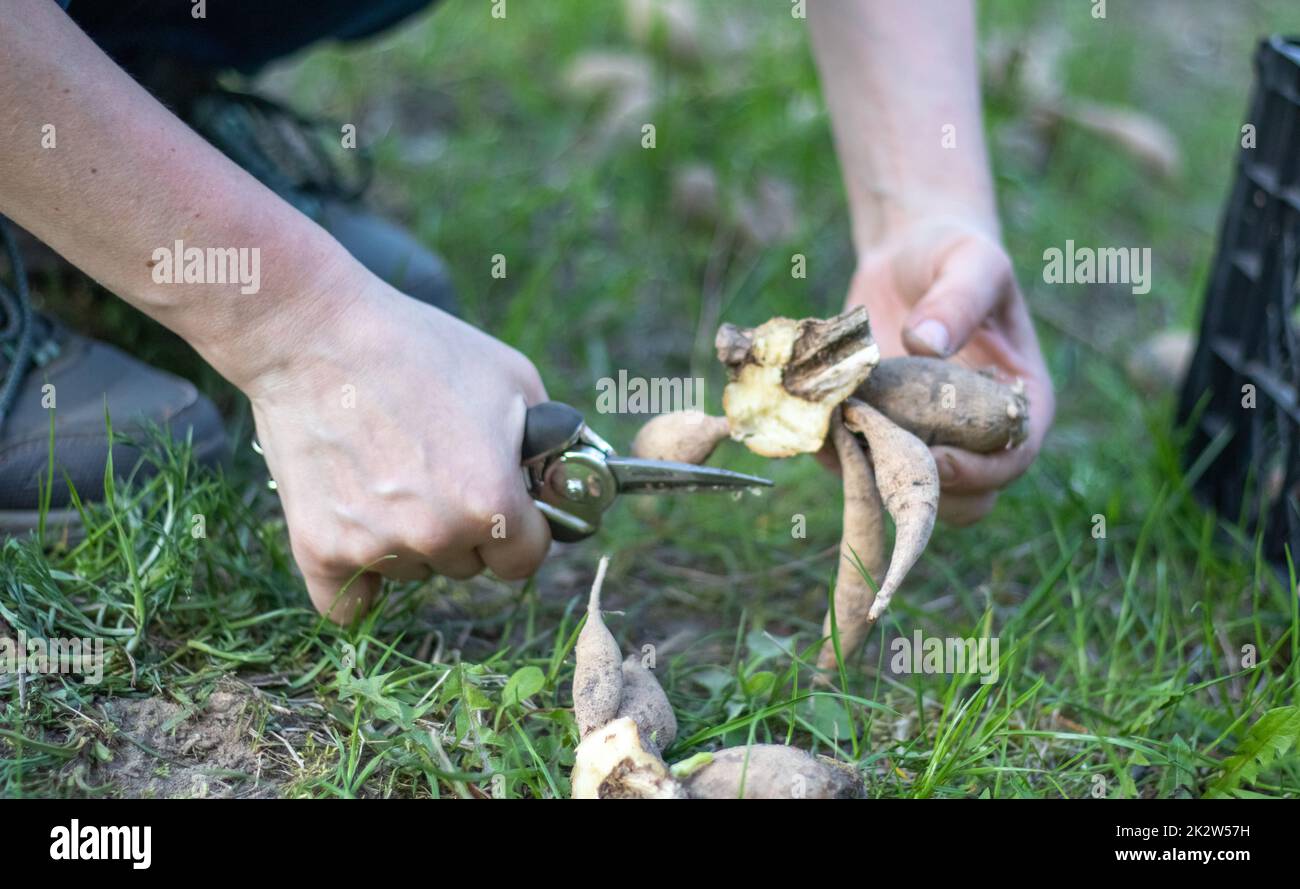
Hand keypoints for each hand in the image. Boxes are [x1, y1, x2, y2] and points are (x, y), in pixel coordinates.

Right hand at [244, 273, 551, 621]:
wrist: (313, 334)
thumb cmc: (419, 347)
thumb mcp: (514, 379)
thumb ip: (548, 445)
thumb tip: (560, 484)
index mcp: (492, 501)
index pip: (525, 559)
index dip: (520, 530)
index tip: (503, 506)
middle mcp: (437, 534)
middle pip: (467, 566)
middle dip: (463, 529)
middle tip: (433, 469)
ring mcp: (375, 546)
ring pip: (413, 573)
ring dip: (408, 541)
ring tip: (385, 470)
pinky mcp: (318, 549)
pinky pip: (348, 605)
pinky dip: (355, 581)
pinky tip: (358, 536)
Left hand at [845, 220, 1054, 524]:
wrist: (906, 256)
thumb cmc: (953, 255)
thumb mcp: (970, 262)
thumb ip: (957, 299)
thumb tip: (927, 343)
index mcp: (1020, 401)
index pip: (1011, 460)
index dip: (979, 472)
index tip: (939, 459)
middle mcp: (978, 433)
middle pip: (963, 498)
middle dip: (922, 490)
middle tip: (879, 456)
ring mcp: (928, 439)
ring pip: (908, 494)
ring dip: (872, 478)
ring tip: (841, 437)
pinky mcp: (882, 433)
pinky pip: (863, 466)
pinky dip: (839, 457)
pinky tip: (816, 428)